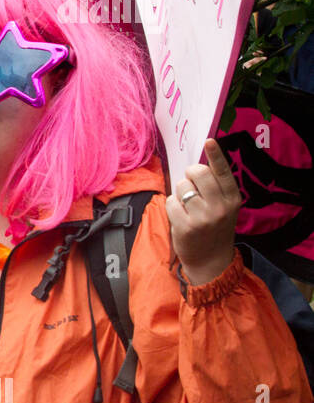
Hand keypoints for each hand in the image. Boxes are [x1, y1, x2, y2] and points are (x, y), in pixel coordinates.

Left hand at [167, 138, 241, 284]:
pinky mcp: (186, 226)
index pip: (223, 172)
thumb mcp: (224, 208)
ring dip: (180, 194)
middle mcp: (220, 206)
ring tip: (188, 208)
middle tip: (191, 186)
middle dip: (190, 175)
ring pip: (182, 187)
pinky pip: (170, 202)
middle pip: (198, 173)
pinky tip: (180, 218)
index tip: (209, 141)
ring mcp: (203, 217)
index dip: (215, 155)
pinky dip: (172, 207)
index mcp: (232, 199)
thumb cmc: (214, 229)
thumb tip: (197, 167)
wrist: (211, 261)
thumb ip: (215, 189)